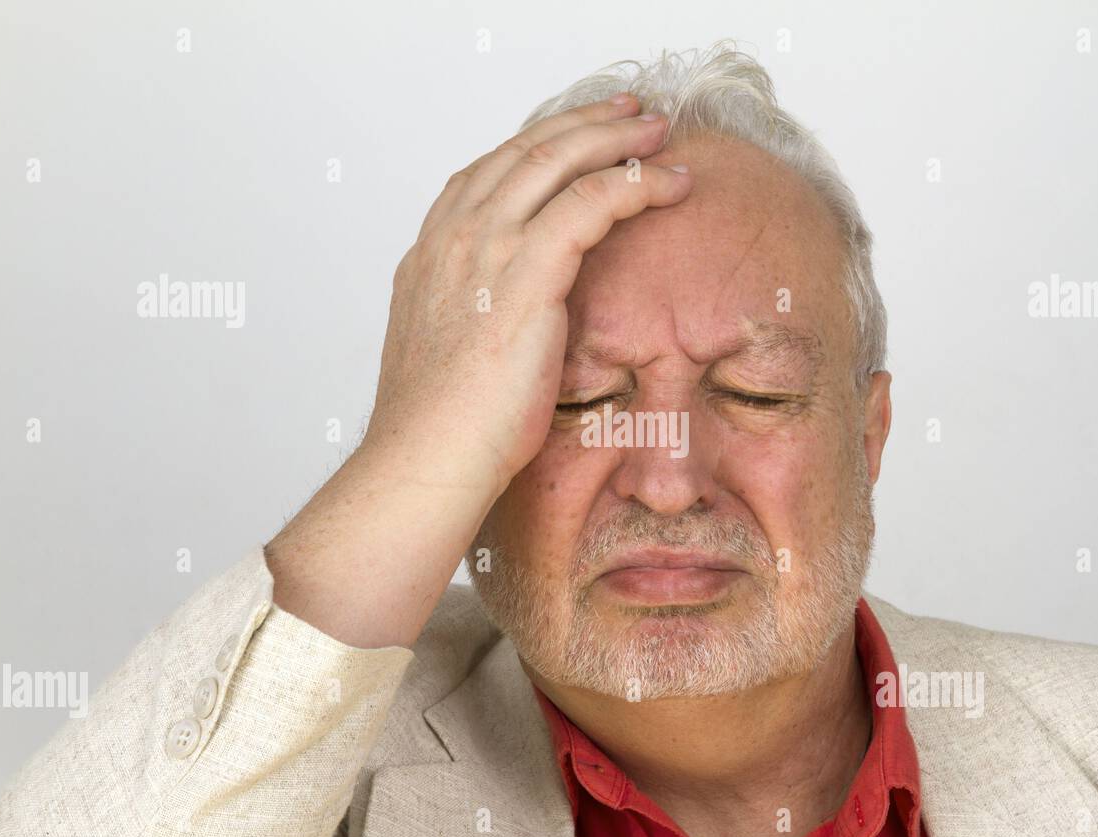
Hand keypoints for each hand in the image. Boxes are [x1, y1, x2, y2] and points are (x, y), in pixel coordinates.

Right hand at [365, 93, 692, 496]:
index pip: (489, 173)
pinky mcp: (526, 271)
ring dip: (616, 139)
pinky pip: (592, 201)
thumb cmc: (441, 431)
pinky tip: (671, 183)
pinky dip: (636, 183)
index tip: (576, 138)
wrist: (426, 461)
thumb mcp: (448, 356)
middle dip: (583, 123)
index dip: (540, 147)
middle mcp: (454, 236)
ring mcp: (485, 247)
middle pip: (525, 150)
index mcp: (431, 254)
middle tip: (631, 113)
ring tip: (659, 133)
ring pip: (559, 160)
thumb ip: (472, 318)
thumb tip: (501, 323)